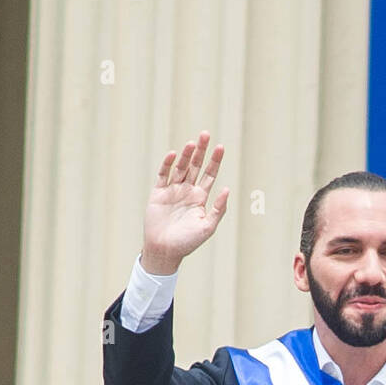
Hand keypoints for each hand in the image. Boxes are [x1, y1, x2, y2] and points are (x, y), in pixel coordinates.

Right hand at [141, 131, 228, 273]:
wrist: (164, 251)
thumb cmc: (187, 242)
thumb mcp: (207, 227)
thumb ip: (218, 209)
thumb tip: (227, 189)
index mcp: (200, 198)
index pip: (210, 174)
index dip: (215, 161)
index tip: (221, 147)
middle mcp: (187, 191)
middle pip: (196, 166)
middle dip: (201, 151)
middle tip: (206, 134)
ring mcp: (172, 190)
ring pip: (181, 167)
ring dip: (187, 155)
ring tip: (192, 143)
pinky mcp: (158, 193)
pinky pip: (163, 174)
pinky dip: (168, 164)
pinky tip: (174, 155)